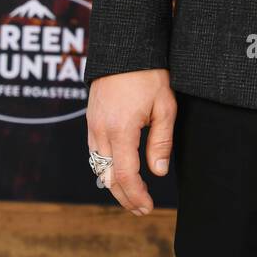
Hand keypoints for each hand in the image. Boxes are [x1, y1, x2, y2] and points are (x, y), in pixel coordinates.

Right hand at [86, 70, 175, 214]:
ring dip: (113, 185)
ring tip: (132, 196)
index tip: (147, 207)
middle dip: (124, 197)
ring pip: (98, 166)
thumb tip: (158, 173)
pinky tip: (117, 172)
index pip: (125, 175)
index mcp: (120, 129)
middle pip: (108, 177)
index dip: (136, 195)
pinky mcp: (91, 118)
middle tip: (141, 210)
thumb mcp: (164, 106)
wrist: (125, 47)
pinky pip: (94, 151)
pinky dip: (105, 167)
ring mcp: (93, 124)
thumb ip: (160, 142)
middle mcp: (101, 130)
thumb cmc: (149, 74)